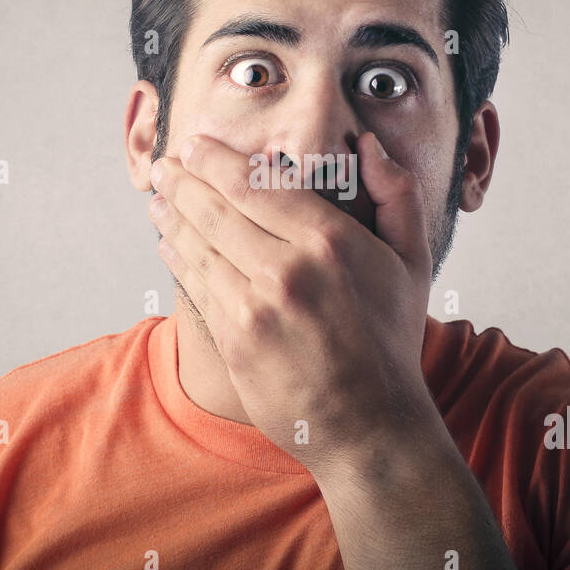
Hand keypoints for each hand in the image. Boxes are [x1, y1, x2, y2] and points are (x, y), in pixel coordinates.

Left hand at [147, 132, 441, 485]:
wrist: (371, 425)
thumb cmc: (392, 339)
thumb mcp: (412, 260)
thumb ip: (396, 193)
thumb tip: (366, 144)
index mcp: (331, 240)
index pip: (256, 183)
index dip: (216, 160)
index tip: (196, 145)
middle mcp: (289, 268)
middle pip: (217, 207)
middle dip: (183, 180)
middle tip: (164, 164)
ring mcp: (257, 307)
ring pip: (199, 245)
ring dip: (172, 216)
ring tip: (157, 198)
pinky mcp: (235, 340)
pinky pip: (198, 286)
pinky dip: (178, 258)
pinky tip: (168, 243)